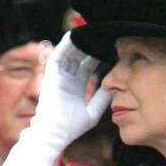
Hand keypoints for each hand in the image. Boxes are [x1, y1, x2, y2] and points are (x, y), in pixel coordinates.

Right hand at [27, 35, 111, 155]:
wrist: (55, 134)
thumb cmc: (72, 127)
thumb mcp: (93, 112)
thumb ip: (102, 99)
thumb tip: (114, 87)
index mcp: (77, 86)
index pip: (89, 67)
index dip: (99, 58)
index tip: (111, 49)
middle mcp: (68, 79)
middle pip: (80, 58)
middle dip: (91, 46)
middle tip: (103, 35)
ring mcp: (59, 77)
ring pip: (70, 54)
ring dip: (79, 43)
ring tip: (90, 31)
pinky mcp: (51, 76)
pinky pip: (57, 56)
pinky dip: (64, 46)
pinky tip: (73, 36)